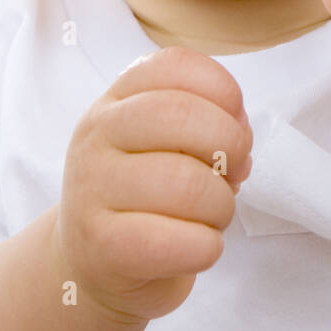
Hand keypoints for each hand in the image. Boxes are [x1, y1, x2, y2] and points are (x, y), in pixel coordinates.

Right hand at [57, 47, 252, 323]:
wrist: (93, 264)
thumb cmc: (147, 197)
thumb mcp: (166, 144)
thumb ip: (204, 123)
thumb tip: (239, 133)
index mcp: (116, 100)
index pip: (175, 66)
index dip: (224, 92)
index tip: (235, 125)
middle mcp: (96, 134)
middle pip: (181, 115)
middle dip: (232, 146)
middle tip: (234, 174)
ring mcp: (91, 189)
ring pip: (187, 184)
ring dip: (222, 206)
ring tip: (211, 216)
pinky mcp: (101, 245)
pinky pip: (180, 241)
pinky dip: (208, 247)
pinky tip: (197, 247)